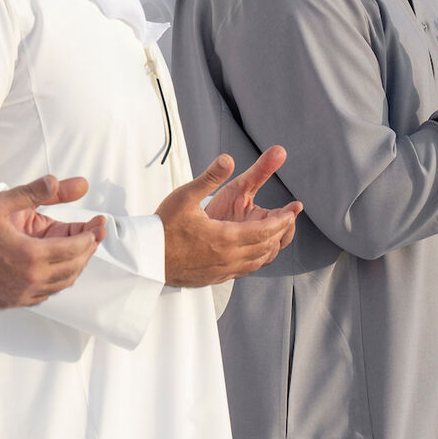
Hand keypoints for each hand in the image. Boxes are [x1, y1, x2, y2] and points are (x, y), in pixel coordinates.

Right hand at [0, 176, 106, 309]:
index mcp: (32, 256)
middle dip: (89, 249)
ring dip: (76, 265)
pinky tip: (55, 266)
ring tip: (80, 247)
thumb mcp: (0, 204)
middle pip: (75, 267)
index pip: (76, 248)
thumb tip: (62, 181)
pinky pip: (48, 293)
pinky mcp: (16, 301)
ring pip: (63, 282)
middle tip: (95, 233)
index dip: (91, 235)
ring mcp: (25, 294)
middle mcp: (32, 279)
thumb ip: (34, 192)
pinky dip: (59, 279)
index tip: (98, 224)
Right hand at [160, 148, 302, 286]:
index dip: (281, 221)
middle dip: (280, 232)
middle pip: (264, 247)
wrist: (145, 260)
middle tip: (289, 220)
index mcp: (226, 238)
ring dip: (269, 248)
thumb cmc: (163, 228)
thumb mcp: (185, 196)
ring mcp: (221, 272)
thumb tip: (228, 159)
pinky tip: (251, 253)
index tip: (292, 211)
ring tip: (275, 235)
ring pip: (255, 262)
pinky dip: (254, 260)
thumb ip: (210, 177)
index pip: (265, 231)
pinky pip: (243, 271)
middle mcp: (228, 258)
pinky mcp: (213, 279)